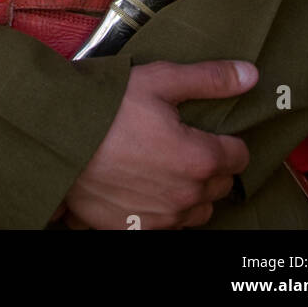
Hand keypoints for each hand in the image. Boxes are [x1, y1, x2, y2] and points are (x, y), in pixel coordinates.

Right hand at [63, 59, 256, 230]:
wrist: (56, 139)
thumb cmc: (107, 106)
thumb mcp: (160, 80)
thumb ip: (209, 79)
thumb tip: (251, 75)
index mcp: (199, 158)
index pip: (239, 157)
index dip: (227, 140)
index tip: (207, 130)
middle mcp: (186, 197)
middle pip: (219, 187)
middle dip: (209, 166)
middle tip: (182, 143)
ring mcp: (161, 219)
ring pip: (195, 211)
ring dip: (189, 192)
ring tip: (163, 165)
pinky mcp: (135, 231)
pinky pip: (165, 226)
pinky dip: (161, 209)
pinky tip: (141, 185)